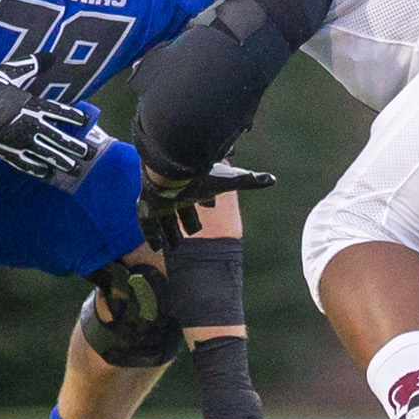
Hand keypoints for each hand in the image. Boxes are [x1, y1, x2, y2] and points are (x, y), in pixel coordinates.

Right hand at [0, 54, 93, 178]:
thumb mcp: (10, 72)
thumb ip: (32, 65)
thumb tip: (51, 55)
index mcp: (33, 105)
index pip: (62, 113)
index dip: (77, 117)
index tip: (88, 121)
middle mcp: (30, 125)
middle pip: (60, 139)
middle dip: (77, 147)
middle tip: (90, 153)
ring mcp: (19, 141)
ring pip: (47, 155)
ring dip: (63, 163)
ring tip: (75, 169)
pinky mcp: (6, 152)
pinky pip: (26, 164)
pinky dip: (38, 169)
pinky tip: (47, 174)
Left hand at [138, 162, 274, 248]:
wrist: (169, 170)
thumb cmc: (198, 175)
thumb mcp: (227, 181)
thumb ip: (249, 181)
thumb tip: (272, 179)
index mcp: (195, 187)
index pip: (202, 196)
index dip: (206, 202)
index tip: (210, 207)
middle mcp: (177, 194)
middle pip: (183, 210)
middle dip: (188, 220)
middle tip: (192, 234)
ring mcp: (160, 200)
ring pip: (165, 219)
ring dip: (170, 232)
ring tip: (173, 248)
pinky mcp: (146, 206)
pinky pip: (147, 224)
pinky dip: (152, 235)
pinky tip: (156, 248)